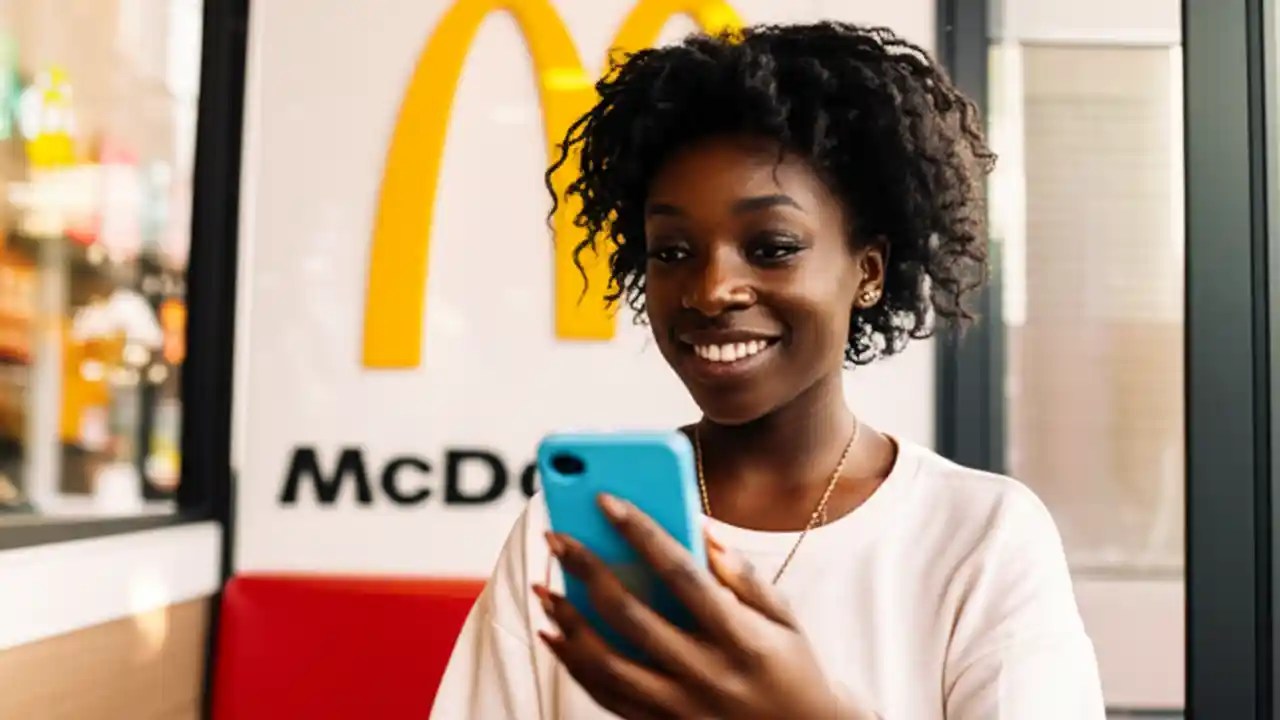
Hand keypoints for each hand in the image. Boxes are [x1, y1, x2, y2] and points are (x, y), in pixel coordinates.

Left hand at [533, 494, 873, 719]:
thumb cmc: (792, 668)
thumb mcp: (786, 620)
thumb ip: (745, 577)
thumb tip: (704, 532)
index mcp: (741, 638)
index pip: (682, 574)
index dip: (642, 533)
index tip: (606, 499)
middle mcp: (706, 674)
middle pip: (631, 615)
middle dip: (587, 569)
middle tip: (556, 535)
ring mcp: (680, 707)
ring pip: (607, 663)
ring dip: (568, 621)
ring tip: (544, 587)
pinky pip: (605, 696)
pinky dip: (573, 664)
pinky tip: (553, 635)